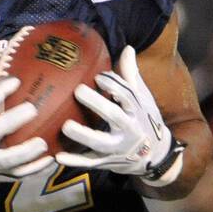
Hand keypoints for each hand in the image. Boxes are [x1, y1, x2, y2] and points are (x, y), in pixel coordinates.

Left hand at [55, 45, 180, 179]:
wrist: (154, 157)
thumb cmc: (144, 121)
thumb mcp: (143, 100)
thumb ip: (131, 76)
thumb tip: (127, 48)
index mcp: (137, 111)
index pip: (128, 96)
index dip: (114, 85)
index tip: (98, 76)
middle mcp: (129, 130)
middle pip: (114, 116)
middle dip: (98, 104)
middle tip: (78, 91)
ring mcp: (117, 148)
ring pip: (100, 142)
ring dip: (83, 135)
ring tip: (66, 126)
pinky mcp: (106, 162)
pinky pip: (89, 163)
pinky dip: (75, 162)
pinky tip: (58, 157)